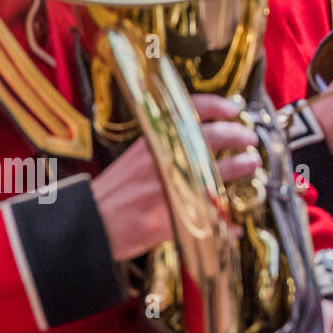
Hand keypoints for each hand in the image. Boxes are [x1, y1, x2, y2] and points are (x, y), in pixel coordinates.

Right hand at [92, 95, 260, 261]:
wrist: (83, 224)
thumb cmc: (113, 192)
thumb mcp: (135, 157)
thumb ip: (164, 147)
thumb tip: (200, 137)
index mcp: (151, 143)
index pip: (187, 112)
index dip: (216, 106)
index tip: (234, 109)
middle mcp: (159, 161)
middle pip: (209, 139)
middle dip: (237, 135)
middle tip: (250, 138)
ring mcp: (163, 191)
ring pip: (212, 176)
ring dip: (237, 168)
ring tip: (249, 164)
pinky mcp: (165, 222)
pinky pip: (203, 221)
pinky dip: (223, 225)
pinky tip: (234, 226)